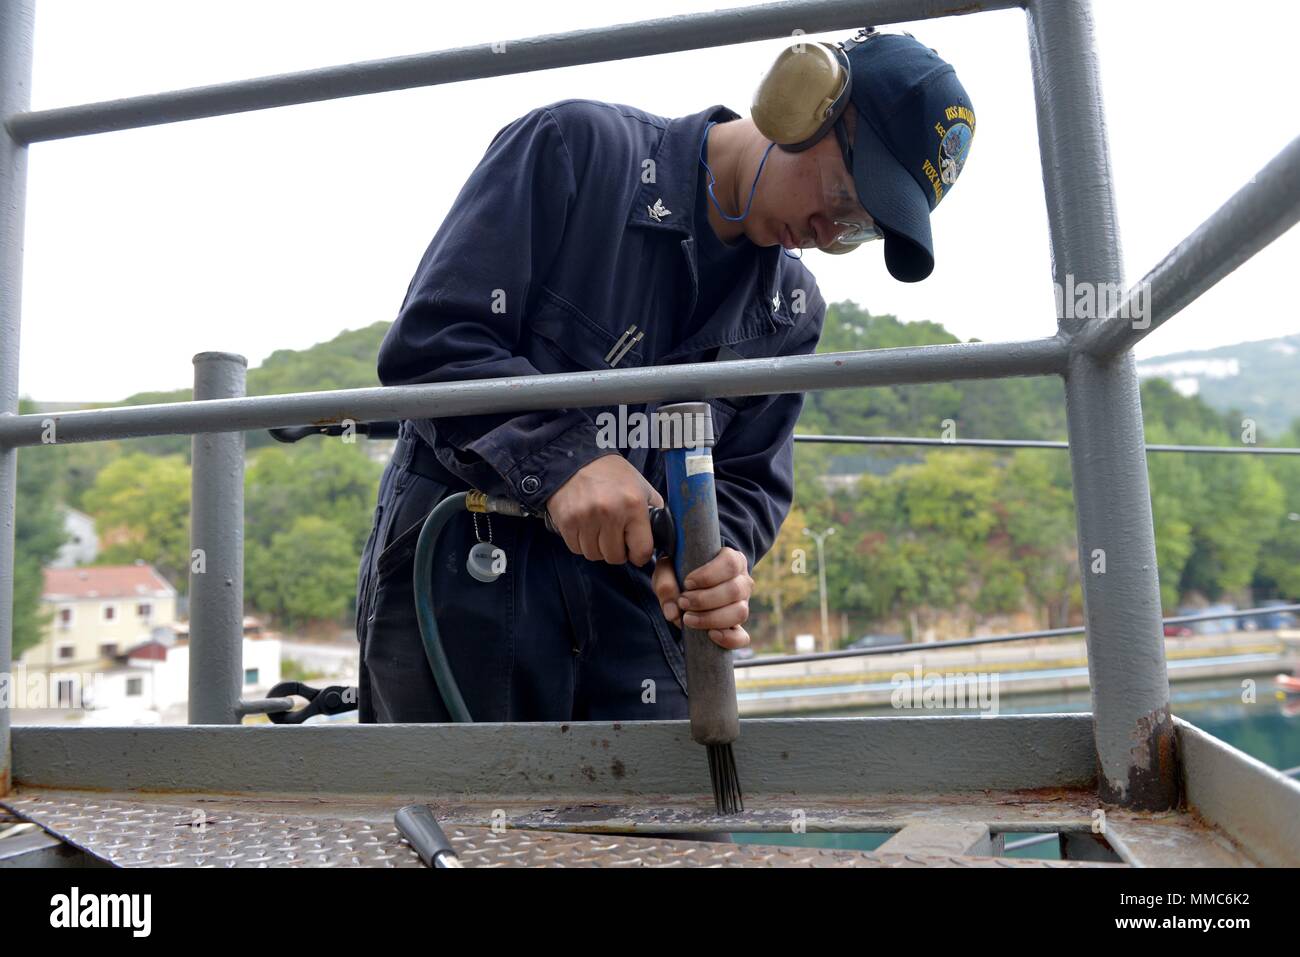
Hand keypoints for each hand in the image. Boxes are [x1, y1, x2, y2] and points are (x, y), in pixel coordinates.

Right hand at [544, 453, 663, 564]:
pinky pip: (576, 548)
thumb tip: (661, 536)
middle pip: (615, 557)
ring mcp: (586, 518)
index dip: (639, 555)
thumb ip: (654, 511)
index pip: (642, 551)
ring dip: (598, 548)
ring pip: (594, 555)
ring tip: (599, 530)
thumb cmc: (612, 474)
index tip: (635, 550)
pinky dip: (581, 543)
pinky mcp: (567, 521)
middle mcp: (610, 513)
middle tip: (615, 537)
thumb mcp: (642, 486)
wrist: (577, 459)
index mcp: (633, 505)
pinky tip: (585, 528)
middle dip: (617, 551)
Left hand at [652, 547, 751, 649]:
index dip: (709, 576)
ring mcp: (743, 604)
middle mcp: (742, 581)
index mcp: (731, 560)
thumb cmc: (679, 573)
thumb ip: (666, 584)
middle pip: (734, 590)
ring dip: (711, 618)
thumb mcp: (667, 570)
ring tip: (688, 619)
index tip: (687, 583)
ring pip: (739, 613)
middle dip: (704, 600)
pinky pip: (742, 637)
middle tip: (683, 602)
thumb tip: (672, 613)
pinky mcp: (738, 626)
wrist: (685, 588)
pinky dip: (728, 639)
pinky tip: (710, 635)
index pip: (730, 563)